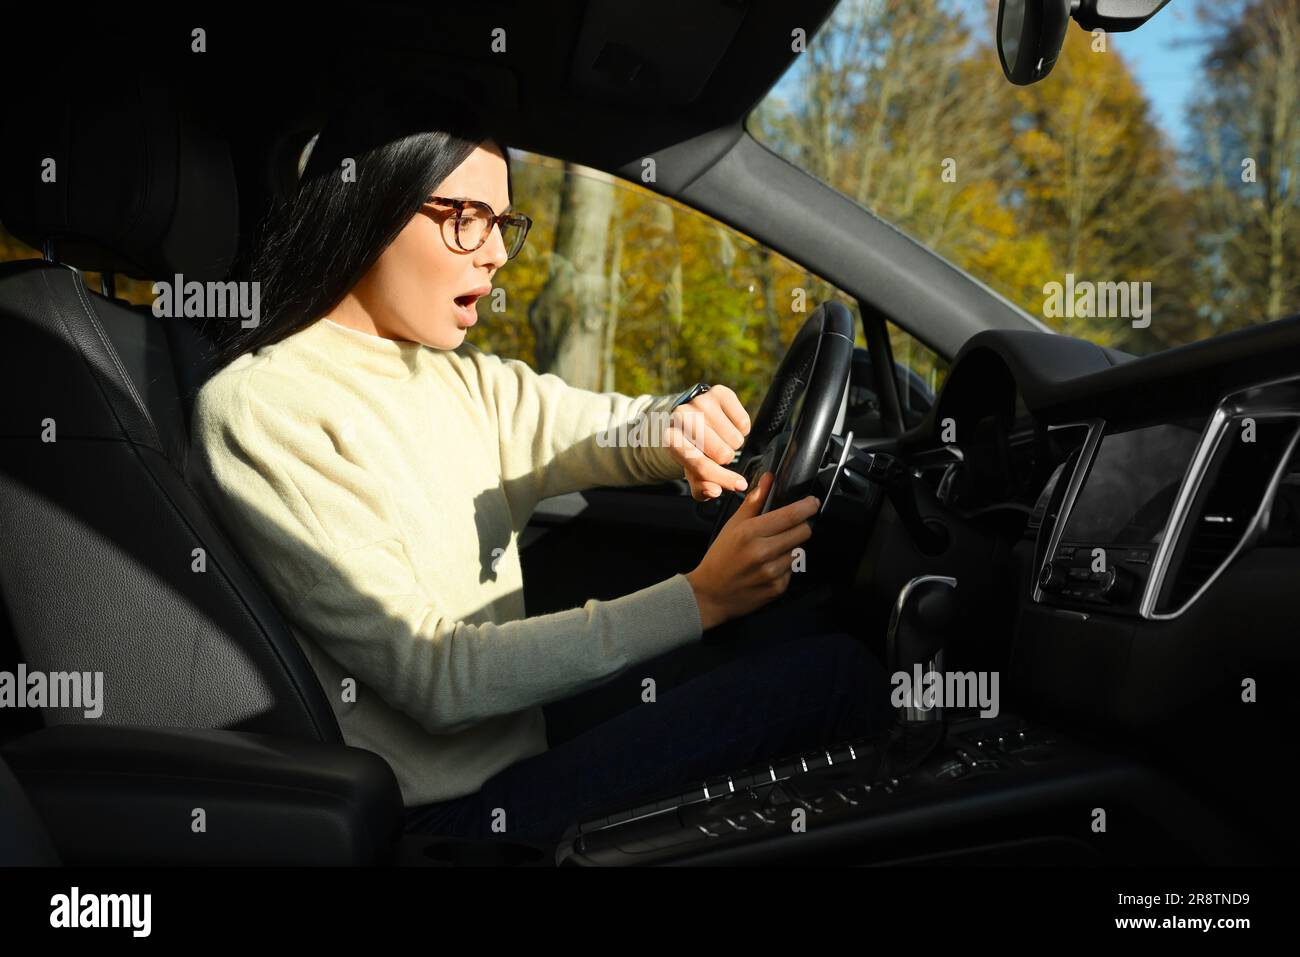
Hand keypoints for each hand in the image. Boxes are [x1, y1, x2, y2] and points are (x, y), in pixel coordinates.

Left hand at [663, 384, 750, 501]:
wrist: (690, 414)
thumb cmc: (692, 446)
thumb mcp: (692, 470)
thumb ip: (701, 487)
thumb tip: (715, 491)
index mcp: (671, 438)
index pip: (701, 465)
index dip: (722, 478)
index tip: (739, 485)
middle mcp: (682, 416)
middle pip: (722, 454)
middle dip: (725, 458)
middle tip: (717, 452)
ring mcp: (701, 401)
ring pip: (736, 440)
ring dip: (732, 444)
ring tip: (720, 438)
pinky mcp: (720, 392)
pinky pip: (744, 422)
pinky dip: (740, 429)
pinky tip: (727, 425)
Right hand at [685, 472, 817, 630]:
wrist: (710, 594)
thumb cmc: (720, 558)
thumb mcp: (732, 525)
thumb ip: (753, 502)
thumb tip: (768, 479)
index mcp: (751, 532)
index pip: (792, 515)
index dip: (808, 506)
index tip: (812, 502)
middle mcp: (763, 552)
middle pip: (803, 532)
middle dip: (801, 526)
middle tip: (790, 527)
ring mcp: (772, 572)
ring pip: (799, 551)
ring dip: (792, 547)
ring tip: (773, 549)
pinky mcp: (777, 588)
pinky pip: (792, 570)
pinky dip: (785, 566)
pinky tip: (769, 566)